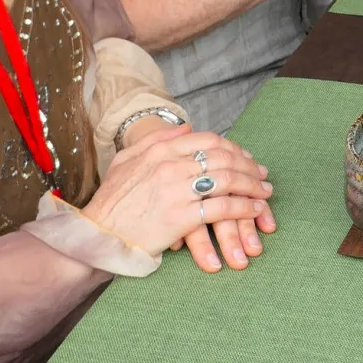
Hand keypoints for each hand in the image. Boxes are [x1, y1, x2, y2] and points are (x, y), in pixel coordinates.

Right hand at [85, 125, 275, 271]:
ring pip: (227, 181)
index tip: (247, 159)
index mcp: (160, 150)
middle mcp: (171, 166)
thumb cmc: (111, 201)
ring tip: (264, 193)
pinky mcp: (182, 217)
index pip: (209, 140)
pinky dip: (243, 208)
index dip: (234, 148)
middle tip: (262, 176)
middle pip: (223, 159)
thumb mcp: (127, 160)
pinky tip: (253, 210)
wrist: (98, 235)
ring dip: (252, 186)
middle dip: (249, 167)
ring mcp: (177, 191)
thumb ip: (156, 140)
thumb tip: (187, 126)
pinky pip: (222, 208)